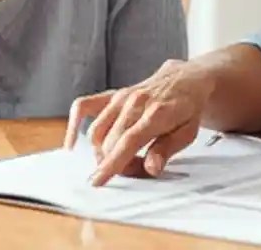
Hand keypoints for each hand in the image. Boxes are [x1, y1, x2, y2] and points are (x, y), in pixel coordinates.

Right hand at [64, 59, 214, 185]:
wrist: (186, 79)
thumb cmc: (188, 109)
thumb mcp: (188, 132)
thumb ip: (168, 150)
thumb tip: (152, 168)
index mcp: (157, 112)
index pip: (129, 141)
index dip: (112, 163)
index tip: (98, 181)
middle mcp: (136, 102)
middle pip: (111, 141)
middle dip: (116, 163)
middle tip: (134, 169)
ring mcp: (121, 97)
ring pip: (97, 131)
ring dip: (102, 152)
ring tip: (121, 157)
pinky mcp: (112, 94)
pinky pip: (83, 106)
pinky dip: (74, 125)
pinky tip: (73, 144)